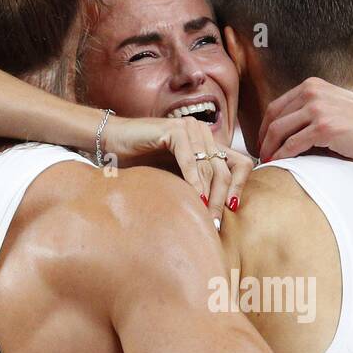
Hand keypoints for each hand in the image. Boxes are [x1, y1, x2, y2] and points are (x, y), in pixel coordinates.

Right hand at [102, 115, 252, 224]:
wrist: (112, 144)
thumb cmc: (142, 164)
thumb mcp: (177, 179)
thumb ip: (197, 188)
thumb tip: (216, 217)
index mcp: (209, 144)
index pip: (240, 164)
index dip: (240, 186)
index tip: (232, 210)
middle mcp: (204, 134)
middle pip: (225, 170)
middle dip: (221, 199)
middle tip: (215, 223)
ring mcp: (191, 128)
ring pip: (209, 166)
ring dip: (209, 194)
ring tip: (206, 216)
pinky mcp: (175, 129)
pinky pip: (189, 158)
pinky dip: (192, 179)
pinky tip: (195, 197)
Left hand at [258, 77, 352, 164]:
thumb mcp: (333, 105)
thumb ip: (312, 109)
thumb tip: (289, 128)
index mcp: (312, 85)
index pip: (277, 105)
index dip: (264, 125)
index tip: (262, 140)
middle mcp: (312, 93)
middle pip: (273, 118)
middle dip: (262, 138)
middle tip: (260, 154)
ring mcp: (317, 109)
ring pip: (279, 131)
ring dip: (269, 149)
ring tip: (267, 162)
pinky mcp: (323, 128)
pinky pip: (292, 144)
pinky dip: (281, 156)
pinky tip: (278, 164)